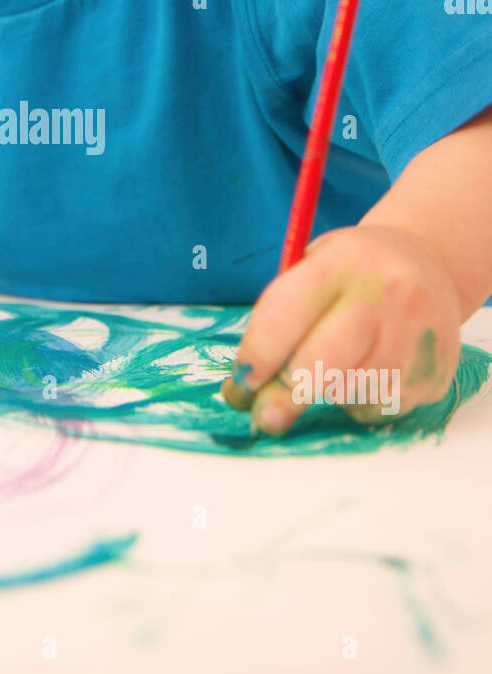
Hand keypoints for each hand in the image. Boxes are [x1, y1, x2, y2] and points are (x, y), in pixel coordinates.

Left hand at [220, 225, 461, 433]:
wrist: (427, 264)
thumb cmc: (351, 274)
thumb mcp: (311, 271)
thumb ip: (277, 322)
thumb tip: (241, 396)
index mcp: (342, 261)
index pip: (285, 314)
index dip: (257, 356)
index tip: (241, 382)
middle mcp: (385, 295)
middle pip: (319, 364)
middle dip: (284, 393)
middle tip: (266, 411)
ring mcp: (415, 336)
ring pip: (345, 392)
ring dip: (324, 393)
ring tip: (335, 365)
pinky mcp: (433, 374)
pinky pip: (375, 409)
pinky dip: (357, 402)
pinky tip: (368, 373)